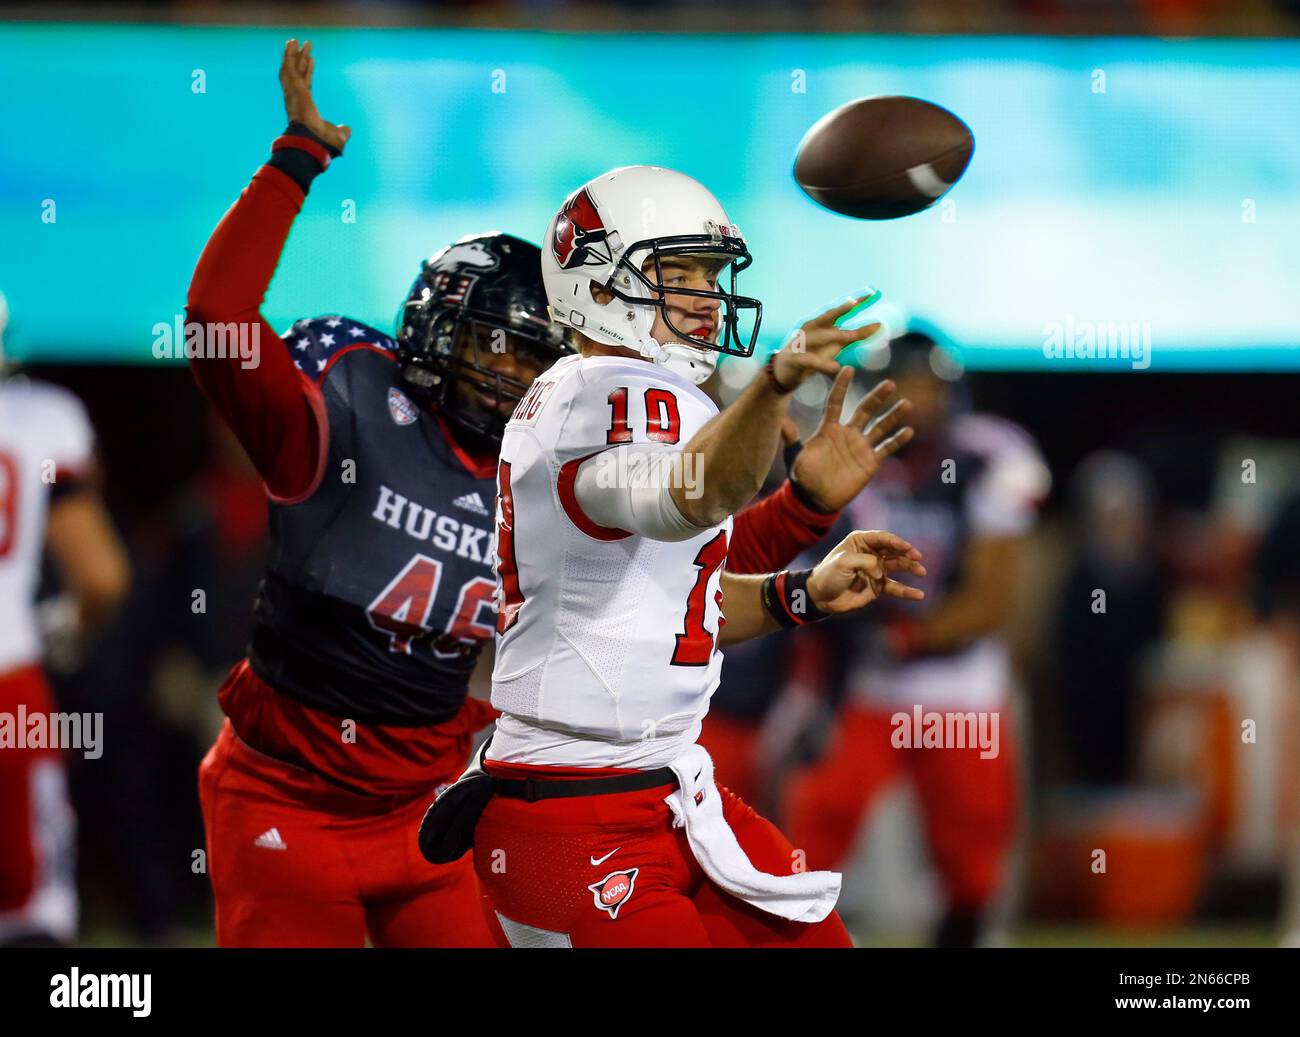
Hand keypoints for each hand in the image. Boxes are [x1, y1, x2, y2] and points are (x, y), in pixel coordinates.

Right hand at [280, 39, 351, 152]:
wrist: (314, 142)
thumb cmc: (324, 143)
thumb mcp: (339, 135)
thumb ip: (343, 131)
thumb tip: (347, 129)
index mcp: (306, 108)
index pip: (306, 85)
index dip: (308, 71)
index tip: (311, 60)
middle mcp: (296, 99)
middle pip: (297, 74)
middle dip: (300, 59)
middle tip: (302, 45)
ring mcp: (293, 93)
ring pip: (291, 68)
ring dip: (293, 54)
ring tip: (294, 40)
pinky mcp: (293, 88)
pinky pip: (289, 67)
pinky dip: (289, 55)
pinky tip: (291, 43)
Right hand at [769, 296, 882, 390]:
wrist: (784, 373)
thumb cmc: (813, 354)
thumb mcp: (836, 343)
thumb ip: (857, 334)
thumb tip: (879, 325)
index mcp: (821, 323)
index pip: (841, 310)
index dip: (855, 302)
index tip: (872, 292)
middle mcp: (811, 329)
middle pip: (827, 317)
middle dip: (840, 309)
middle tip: (853, 302)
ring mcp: (802, 343)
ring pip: (820, 338)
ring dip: (835, 336)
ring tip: (851, 336)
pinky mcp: (795, 359)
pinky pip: (810, 361)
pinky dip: (822, 364)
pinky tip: (835, 367)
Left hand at [787, 370, 913, 510]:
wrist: (815, 500)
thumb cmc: (803, 476)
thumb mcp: (794, 457)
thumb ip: (791, 439)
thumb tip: (782, 422)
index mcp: (829, 429)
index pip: (836, 402)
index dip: (841, 386)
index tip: (848, 369)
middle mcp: (847, 433)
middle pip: (865, 410)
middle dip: (877, 397)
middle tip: (889, 383)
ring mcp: (861, 447)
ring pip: (880, 427)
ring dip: (893, 416)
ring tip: (906, 403)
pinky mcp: (870, 462)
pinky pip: (886, 448)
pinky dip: (897, 440)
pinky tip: (908, 431)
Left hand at [807, 530, 924, 614]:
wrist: (820, 597)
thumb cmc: (828, 575)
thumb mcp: (843, 563)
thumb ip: (865, 562)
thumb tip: (881, 572)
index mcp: (860, 541)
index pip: (882, 538)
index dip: (895, 541)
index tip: (906, 547)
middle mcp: (871, 553)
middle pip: (893, 550)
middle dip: (906, 553)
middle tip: (917, 557)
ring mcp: (876, 570)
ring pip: (898, 566)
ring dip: (910, 568)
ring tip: (921, 571)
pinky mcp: (877, 586)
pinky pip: (895, 587)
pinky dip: (907, 591)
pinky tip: (919, 595)